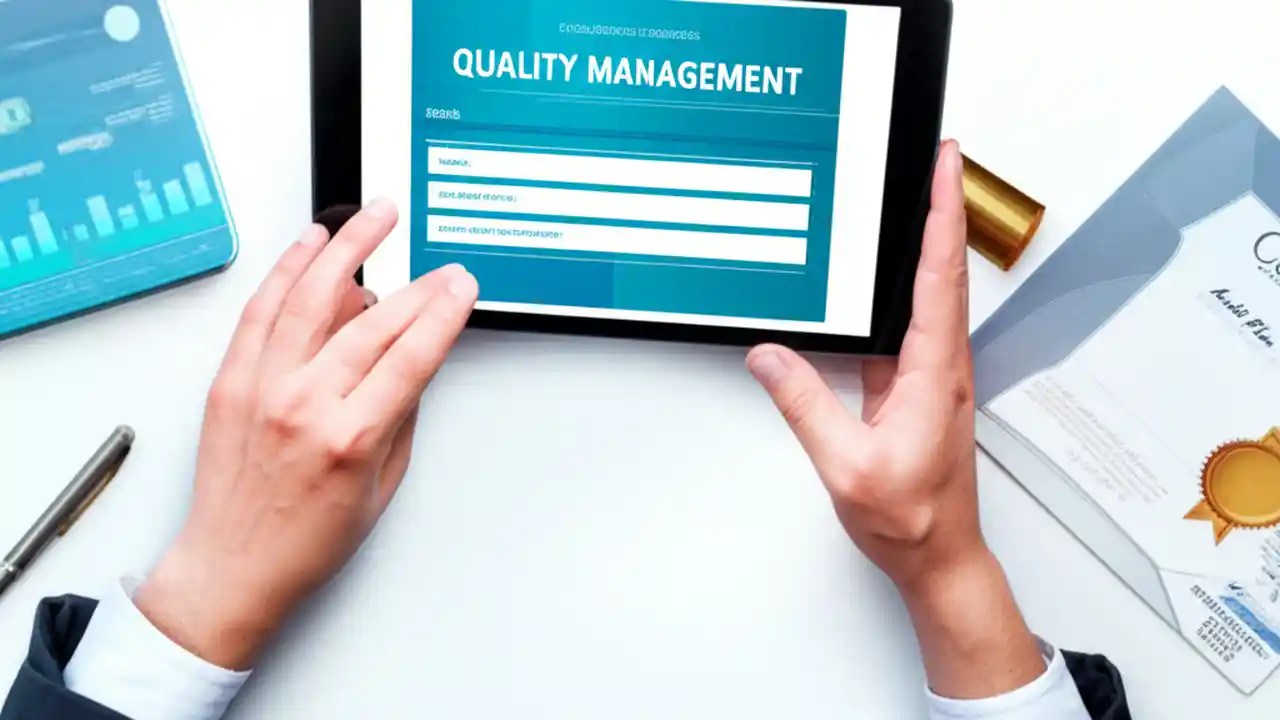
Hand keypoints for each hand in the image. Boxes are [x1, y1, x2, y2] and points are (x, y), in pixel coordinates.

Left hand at [135, 200, 477, 669]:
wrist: (232, 567)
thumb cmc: (305, 541)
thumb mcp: (381, 487)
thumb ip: (401, 419)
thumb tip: (413, 363)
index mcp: (351, 438)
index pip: (412, 355)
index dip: (444, 312)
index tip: (461, 287)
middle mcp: (304, 405)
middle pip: (372, 323)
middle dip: (416, 286)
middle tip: (439, 266)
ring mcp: (261, 388)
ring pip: (310, 298)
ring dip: (347, 249)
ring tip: (374, 218)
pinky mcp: (229, 381)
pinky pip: (261, 312)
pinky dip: (287, 271)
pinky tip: (312, 245)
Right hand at [748, 142, 1043, 697]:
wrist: (938, 557)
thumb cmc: (910, 520)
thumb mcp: (844, 465)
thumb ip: (803, 405)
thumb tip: (769, 356)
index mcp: (933, 373)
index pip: (939, 276)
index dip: (941, 215)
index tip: (943, 166)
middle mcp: (941, 366)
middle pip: (944, 271)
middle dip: (940, 208)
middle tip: (933, 159)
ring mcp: (931, 375)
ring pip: (931, 295)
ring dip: (926, 244)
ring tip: (912, 198)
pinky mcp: (916, 388)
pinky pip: (908, 325)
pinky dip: (902, 288)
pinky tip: (879, 280)